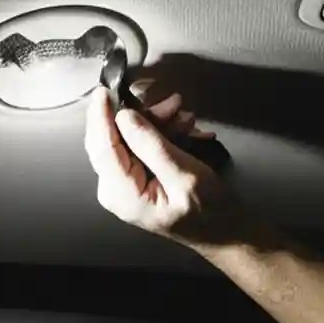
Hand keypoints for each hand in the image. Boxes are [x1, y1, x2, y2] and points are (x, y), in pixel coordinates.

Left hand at [84, 86, 242, 246]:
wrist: (222, 232)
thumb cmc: (208, 212)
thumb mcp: (186, 176)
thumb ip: (153, 146)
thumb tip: (125, 118)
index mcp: (123, 194)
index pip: (102, 148)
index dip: (101, 116)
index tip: (104, 91)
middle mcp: (115, 190)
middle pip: (112, 140)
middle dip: (141, 116)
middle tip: (172, 104)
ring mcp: (123, 184)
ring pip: (128, 140)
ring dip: (157, 123)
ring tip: (186, 119)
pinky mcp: (134, 178)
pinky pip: (139, 147)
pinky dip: (160, 135)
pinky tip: (183, 131)